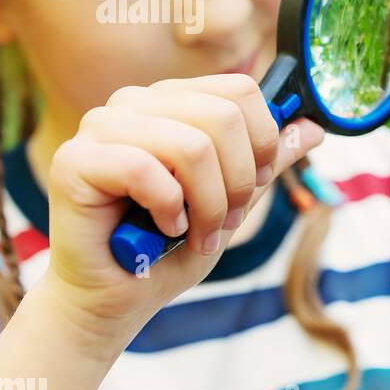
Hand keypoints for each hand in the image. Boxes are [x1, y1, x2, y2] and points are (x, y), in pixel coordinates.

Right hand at [43, 74, 324, 360]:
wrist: (115, 298)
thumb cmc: (169, 247)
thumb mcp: (234, 200)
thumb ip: (268, 160)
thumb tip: (314, 127)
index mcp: (171, 101)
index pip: (240, 91)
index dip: (262, 143)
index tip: (254, 187)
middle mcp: (133, 103)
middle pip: (223, 117)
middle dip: (239, 182)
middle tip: (224, 222)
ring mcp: (100, 127)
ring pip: (192, 146)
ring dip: (208, 205)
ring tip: (196, 233)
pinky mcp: (75, 161)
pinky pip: (146, 170)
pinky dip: (169, 210)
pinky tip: (162, 228)